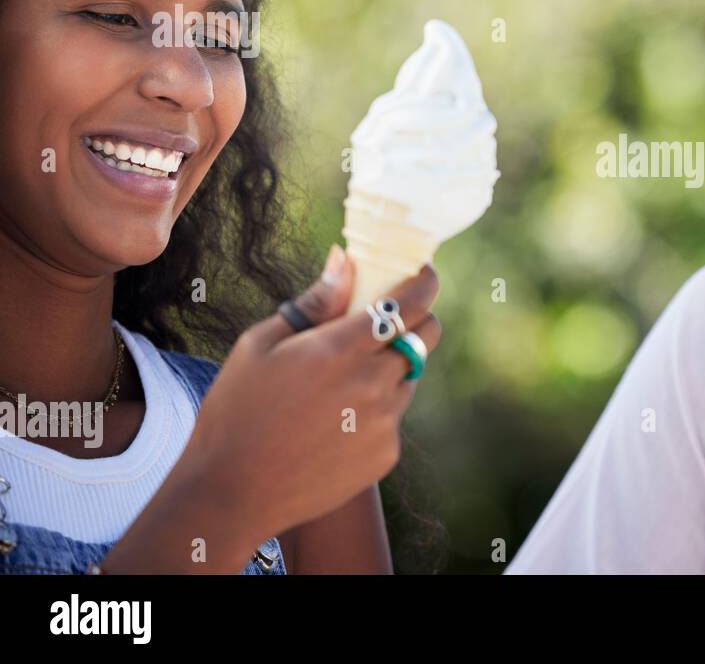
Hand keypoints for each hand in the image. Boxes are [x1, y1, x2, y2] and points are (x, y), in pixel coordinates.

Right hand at [176, 244, 441, 538]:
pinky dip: (378, 410)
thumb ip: (314, 303)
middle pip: (425, 337)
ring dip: (393, 367)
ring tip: (343, 383)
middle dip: (418, 320)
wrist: (231, 492)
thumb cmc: (236, 410)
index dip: (425, 283)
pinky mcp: (386, 454)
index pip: (408, 305)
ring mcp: (383, 422)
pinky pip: (395, 418)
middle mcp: (371, 384)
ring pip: (410, 377)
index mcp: (339, 350)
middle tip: (391, 321)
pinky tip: (335, 422)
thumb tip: (344, 259)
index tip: (425, 273)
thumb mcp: (261, 345)